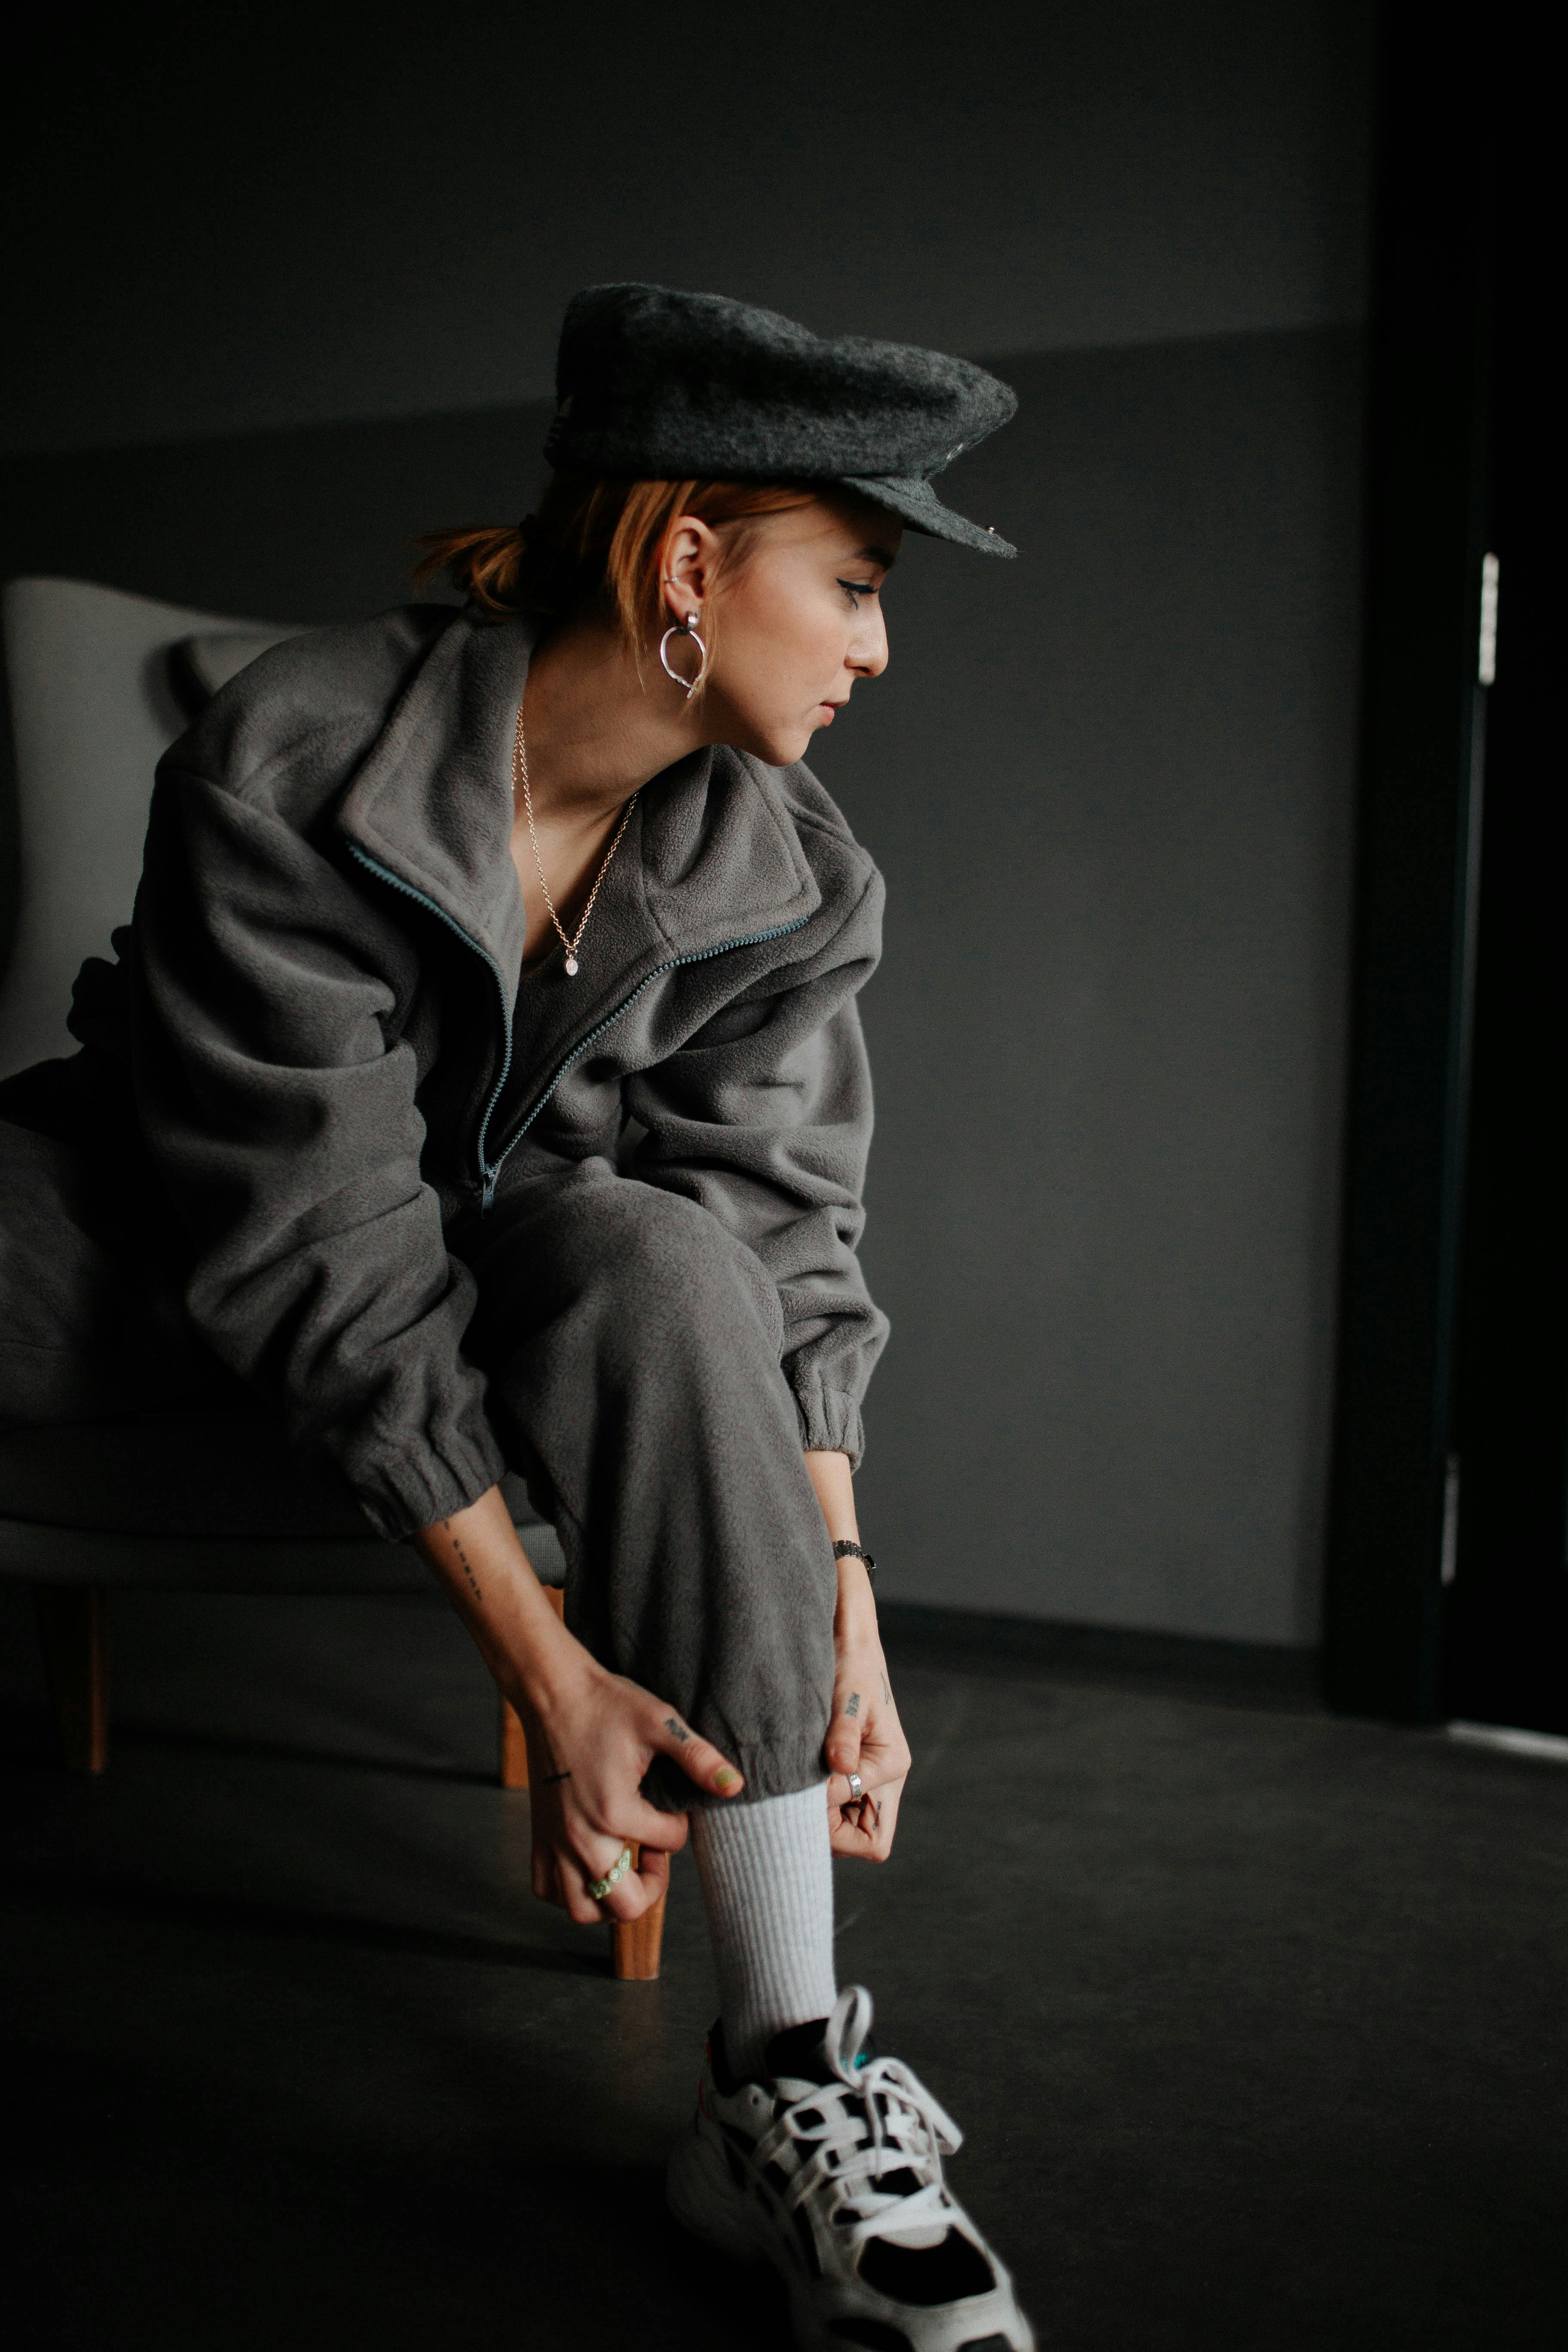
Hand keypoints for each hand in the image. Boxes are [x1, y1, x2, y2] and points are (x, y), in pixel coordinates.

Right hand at [522, 1654, 744, 1924]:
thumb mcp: (659, 1723)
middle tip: (654, 1851)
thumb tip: (736, 1786)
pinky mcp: (538, 1835)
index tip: (671, 1800)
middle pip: (624, 1905)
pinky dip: (570, 1889)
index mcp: (615, 1812)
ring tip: (625, 1866)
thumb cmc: (607, 1704)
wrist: (553, 1691)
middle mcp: (581, 1837)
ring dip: (608, 1900)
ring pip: (581, 1909)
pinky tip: (590, 1865)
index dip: (679, 1824)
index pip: (669, 1843)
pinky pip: (547, 1889)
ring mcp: (555, 1840)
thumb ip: (698, 1758)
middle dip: (650, 1887)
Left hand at [822, 1556, 910, 1861]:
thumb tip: (841, 1769)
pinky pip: (838, 1806)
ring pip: (850, 1828)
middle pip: (865, 1841)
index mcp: (892, 1766)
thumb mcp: (845, 1698)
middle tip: (795, 1805)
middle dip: (831, 1834)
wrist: (847, 1641)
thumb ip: (842, 1736)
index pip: (869, 1836)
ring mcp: (869, 1778)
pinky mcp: (852, 1770)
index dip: (833, 1827)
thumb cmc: (849, 1665)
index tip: (802, 1798)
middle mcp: (887, 1780)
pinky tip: (794, 1781)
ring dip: (821, 1818)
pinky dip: (817, 1803)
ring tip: (791, 1789)